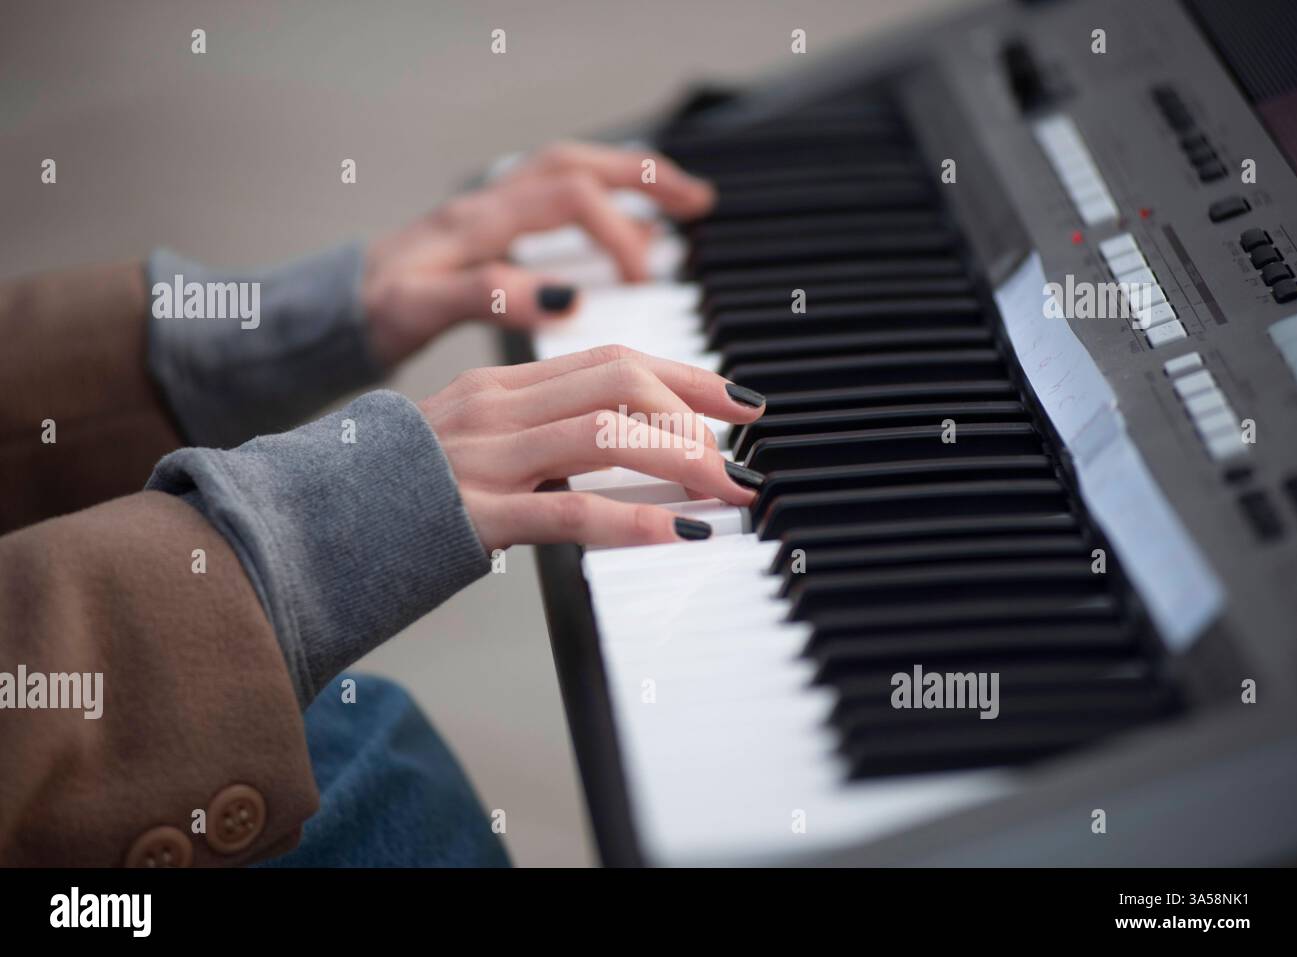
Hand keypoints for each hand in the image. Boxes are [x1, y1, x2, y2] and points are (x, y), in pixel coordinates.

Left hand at [363, 142, 714, 365]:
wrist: (333, 310)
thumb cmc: (371, 312)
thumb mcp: (417, 309)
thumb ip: (489, 297)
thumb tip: (568, 297)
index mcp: (478, 220)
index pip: (569, 197)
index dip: (618, 231)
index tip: (649, 280)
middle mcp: (489, 205)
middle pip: (580, 165)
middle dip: (644, 177)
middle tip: (698, 204)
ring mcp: (492, 213)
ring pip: (572, 174)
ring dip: (630, 182)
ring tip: (683, 205)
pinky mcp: (493, 230)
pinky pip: (559, 199)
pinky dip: (603, 205)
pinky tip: (628, 233)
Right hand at [418, 346, 766, 550]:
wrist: (295, 526)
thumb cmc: (384, 494)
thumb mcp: (460, 442)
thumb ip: (527, 434)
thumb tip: (603, 448)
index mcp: (496, 386)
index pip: (611, 358)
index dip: (684, 375)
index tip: (736, 398)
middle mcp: (495, 409)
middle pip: (620, 379)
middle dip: (695, 409)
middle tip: (740, 446)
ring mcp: (483, 459)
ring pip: (607, 432)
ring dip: (683, 459)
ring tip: (728, 490)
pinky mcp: (472, 515)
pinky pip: (571, 509)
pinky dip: (638, 519)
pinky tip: (683, 535)